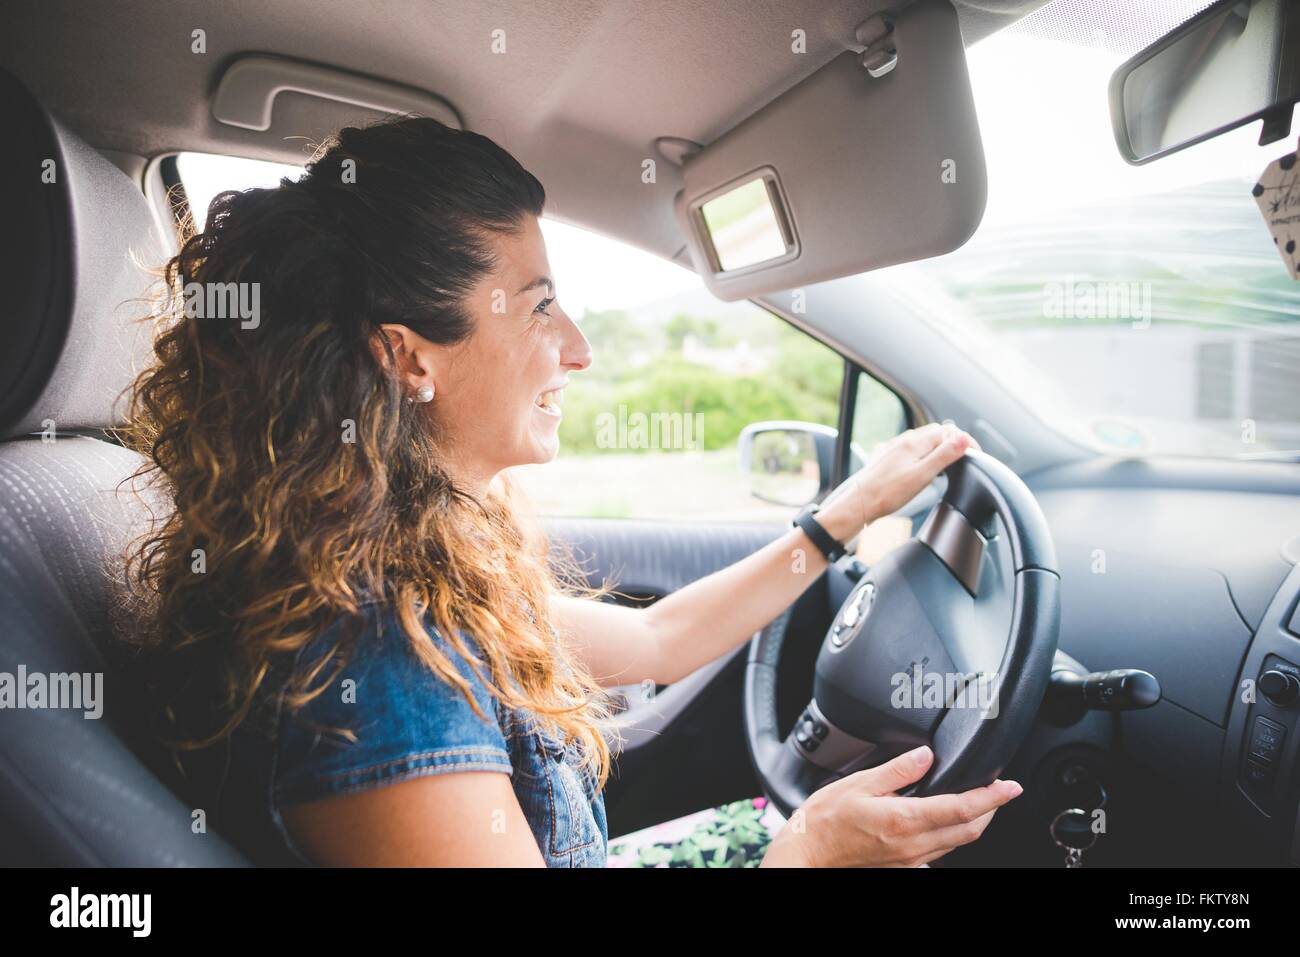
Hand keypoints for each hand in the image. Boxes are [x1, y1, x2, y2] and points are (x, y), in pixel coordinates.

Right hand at [760, 745, 1021, 867]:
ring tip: (978, 801)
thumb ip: (897, 770)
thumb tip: (924, 756)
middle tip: (1000, 790)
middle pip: (969, 830)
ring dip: (974, 822)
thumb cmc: (824, 822)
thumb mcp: (858, 784)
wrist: (807, 856)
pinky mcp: (902, 866)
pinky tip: (943, 821)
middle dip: (991, 809)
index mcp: (904, 820)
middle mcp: (913, 845)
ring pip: (956, 843)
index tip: (1011, 787)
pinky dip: (950, 835)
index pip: (962, 808)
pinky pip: (937, 852)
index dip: (992, 797)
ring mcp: (909, 859)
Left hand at [817, 423, 977, 542]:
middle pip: (936, 433)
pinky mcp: (887, 458)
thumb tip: (964, 438)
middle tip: (965, 459)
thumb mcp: (922, 475)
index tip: (976, 455)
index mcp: (914, 442)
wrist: (858, 504)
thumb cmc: (887, 493)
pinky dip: (923, 454)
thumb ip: (944, 455)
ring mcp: (893, 448)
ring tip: (947, 464)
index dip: (965, 442)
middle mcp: (903, 441)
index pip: (949, 432)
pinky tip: (923, 467)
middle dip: (953, 442)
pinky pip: (910, 450)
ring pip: (922, 441)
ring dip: (938, 447)